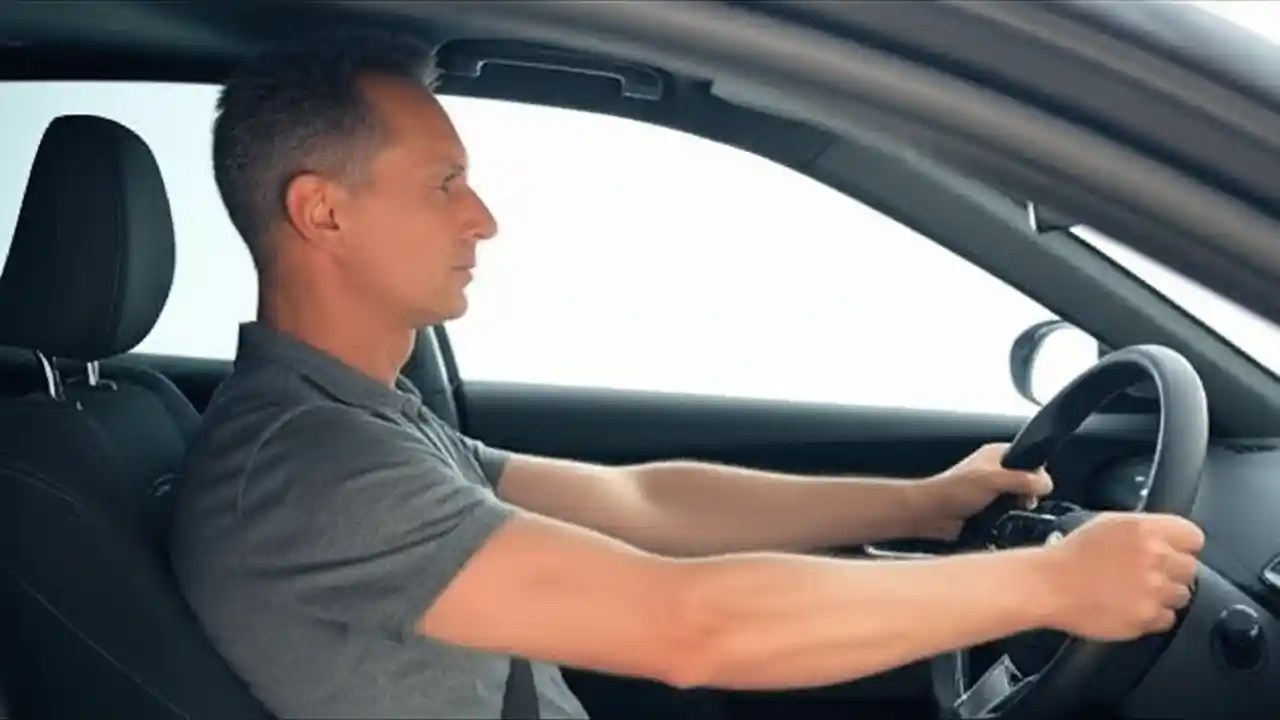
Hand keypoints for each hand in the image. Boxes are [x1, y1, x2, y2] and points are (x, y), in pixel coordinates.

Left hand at [914, 443, 1053, 540]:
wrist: (931, 514)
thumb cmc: (952, 490)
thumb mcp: (992, 480)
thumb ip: (1022, 480)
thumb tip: (1046, 484)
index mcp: (997, 455)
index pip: (1030, 459)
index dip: (1037, 473)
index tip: (1036, 487)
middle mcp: (996, 471)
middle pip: (1028, 482)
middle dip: (1029, 494)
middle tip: (1022, 502)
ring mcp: (992, 490)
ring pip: (1020, 500)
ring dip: (1018, 509)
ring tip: (1009, 512)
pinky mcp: (988, 509)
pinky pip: (1009, 514)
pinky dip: (1010, 519)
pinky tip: (1003, 522)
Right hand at [1038, 512, 1203, 639]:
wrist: (1048, 585)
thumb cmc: (1070, 554)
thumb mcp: (1108, 524)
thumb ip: (1144, 529)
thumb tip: (1168, 538)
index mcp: (1146, 530)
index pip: (1193, 537)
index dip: (1182, 545)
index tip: (1174, 551)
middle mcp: (1156, 558)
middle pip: (1190, 568)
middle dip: (1172, 571)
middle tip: (1147, 573)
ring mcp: (1153, 591)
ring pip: (1182, 595)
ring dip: (1164, 595)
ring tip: (1136, 591)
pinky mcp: (1146, 618)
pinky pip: (1167, 619)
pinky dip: (1153, 616)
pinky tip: (1130, 606)